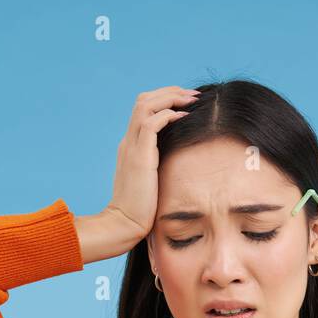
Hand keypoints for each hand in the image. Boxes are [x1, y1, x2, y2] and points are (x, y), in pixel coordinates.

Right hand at [104, 86, 199, 243]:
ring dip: (171, 98)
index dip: (165, 100)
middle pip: (143, 100)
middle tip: (193, 96)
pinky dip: (168, 115)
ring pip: (146, 105)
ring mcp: (131, 147)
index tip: (187, 103)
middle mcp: (129, 141)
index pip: (144, 110)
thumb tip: (179, 163)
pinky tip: (184, 117)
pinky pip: (151, 124)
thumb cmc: (140, 210)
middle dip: (170, 92)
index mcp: (131, 146)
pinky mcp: (139, 157)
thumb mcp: (151, 182)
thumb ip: (159, 168)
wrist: (123, 224)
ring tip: (192, 100)